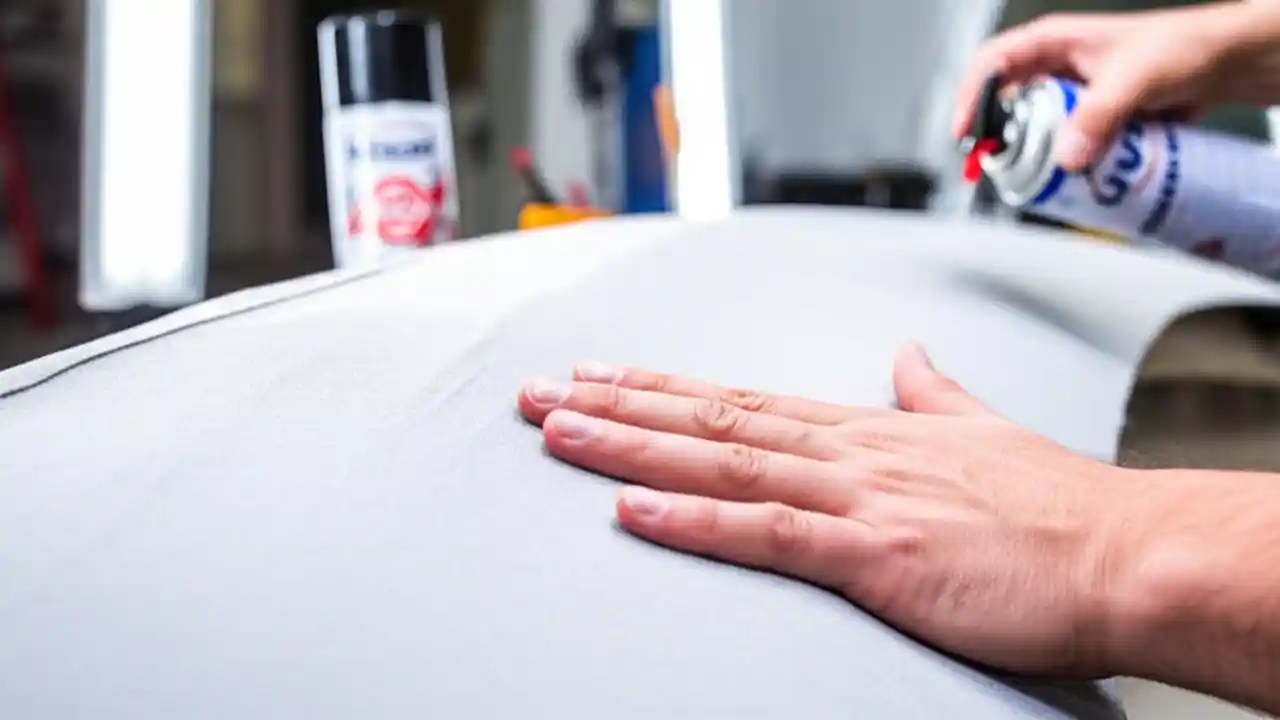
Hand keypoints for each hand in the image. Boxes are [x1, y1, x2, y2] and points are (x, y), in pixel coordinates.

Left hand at [517, 344, 1137, 676]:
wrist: (1118, 553)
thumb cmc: (1050, 505)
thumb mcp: (980, 430)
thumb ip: (930, 390)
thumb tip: (906, 354)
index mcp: (863, 430)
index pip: (739, 400)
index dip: (661, 387)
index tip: (599, 373)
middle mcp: (846, 451)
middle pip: (710, 420)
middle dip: (618, 406)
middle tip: (539, 395)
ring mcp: (856, 497)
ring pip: (721, 463)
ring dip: (632, 448)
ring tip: (560, 432)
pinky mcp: (875, 554)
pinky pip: (769, 532)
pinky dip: (695, 521)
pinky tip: (634, 510)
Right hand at [953, 2, 1279, 169]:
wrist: (1223, 63)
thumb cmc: (1182, 46)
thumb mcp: (1133, 77)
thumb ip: (1098, 116)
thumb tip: (1068, 156)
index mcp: (1051, 42)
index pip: (991, 64)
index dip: (969, 98)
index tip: (965, 132)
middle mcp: (1055, 69)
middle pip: (1006, 104)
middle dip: (999, 138)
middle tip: (998, 164)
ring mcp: (1071, 97)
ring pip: (1034, 130)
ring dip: (1034, 155)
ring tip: (1038, 174)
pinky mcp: (1089, 122)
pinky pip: (1063, 146)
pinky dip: (1062, 164)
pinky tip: (1071, 176)